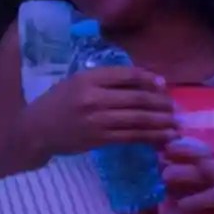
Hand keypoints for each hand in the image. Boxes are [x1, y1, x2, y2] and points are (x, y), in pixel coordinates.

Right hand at [21, 66, 178, 160]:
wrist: (37, 130)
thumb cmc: (57, 103)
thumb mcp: (77, 82)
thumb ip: (105, 80)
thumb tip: (144, 81)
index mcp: (88, 78)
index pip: (127, 75)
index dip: (150, 79)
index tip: (163, 85)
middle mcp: (94, 97)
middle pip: (137, 98)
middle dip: (161, 103)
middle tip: (174, 108)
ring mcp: (97, 119)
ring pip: (138, 119)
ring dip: (161, 122)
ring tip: (176, 124)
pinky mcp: (99, 138)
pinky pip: (131, 136)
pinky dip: (151, 137)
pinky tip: (163, 137)